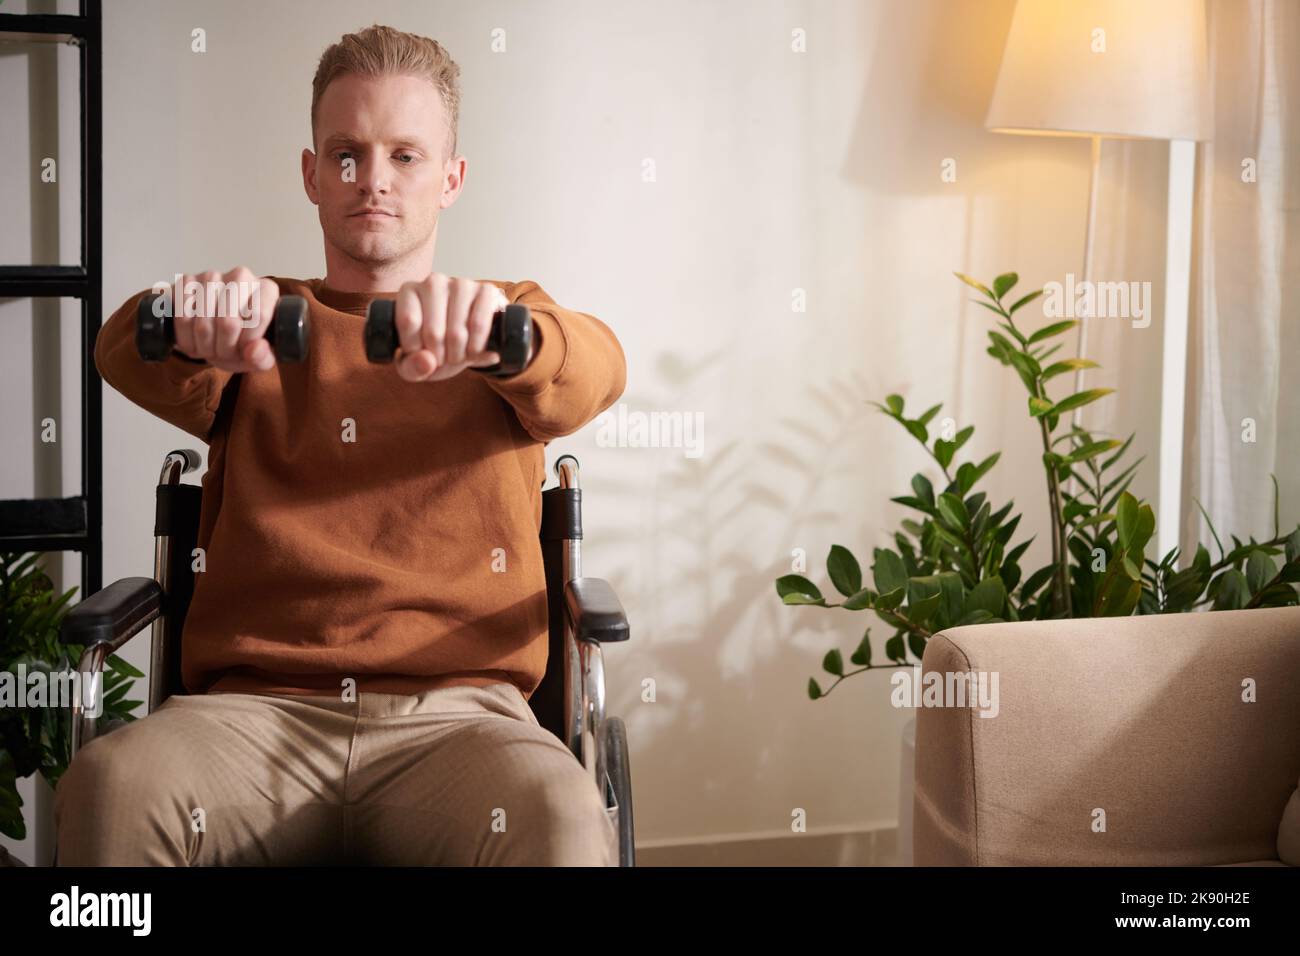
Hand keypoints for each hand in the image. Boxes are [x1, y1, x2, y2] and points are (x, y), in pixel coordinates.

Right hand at [169, 267, 278, 372]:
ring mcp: (212, 276)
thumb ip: (262, 357)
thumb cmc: (241, 342)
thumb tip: (253, 350)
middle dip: (224, 348)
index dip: (247, 342)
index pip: (258, 316)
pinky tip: (193, 340)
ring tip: (210, 349)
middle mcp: (241, 277)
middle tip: (224, 354)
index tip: (243, 351)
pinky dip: (185, 338)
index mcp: (266, 290)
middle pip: (228, 321)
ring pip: (203, 321)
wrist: (213, 332)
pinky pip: (182, 316)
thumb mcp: (257, 357)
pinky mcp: (187, 281)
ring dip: (204, 345)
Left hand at [392, 273, 507, 382]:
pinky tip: (473, 350)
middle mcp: (434, 282)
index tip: (421, 354)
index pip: (408, 321)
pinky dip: (477, 346)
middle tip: (442, 359)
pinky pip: (479, 325)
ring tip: (457, 356)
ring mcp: (461, 284)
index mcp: (409, 291)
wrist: (467, 342)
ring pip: (456, 331)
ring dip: (458, 354)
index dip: (415, 348)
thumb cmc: (435, 348)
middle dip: (439, 356)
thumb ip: (411, 367)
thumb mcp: (414, 364)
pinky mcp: (486, 291)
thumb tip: (427, 362)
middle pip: (433, 330)